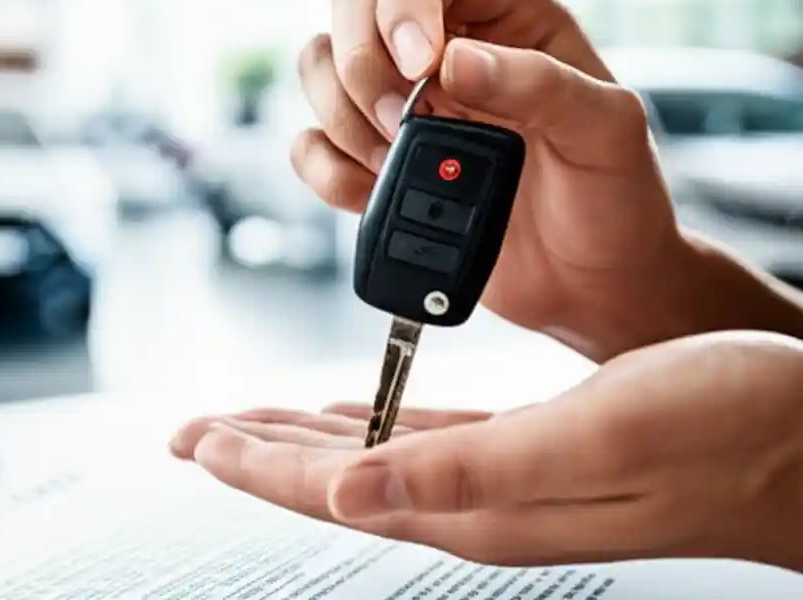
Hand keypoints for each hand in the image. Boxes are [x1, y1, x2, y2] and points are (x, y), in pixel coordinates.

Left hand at [171, 331, 802, 570]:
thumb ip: (460, 473)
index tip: (194, 441)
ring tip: (245, 423)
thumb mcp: (591, 440)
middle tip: (193, 432)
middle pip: (335, 478)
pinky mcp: (532, 449)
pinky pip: (422, 441)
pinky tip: (352, 415)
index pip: (333, 489)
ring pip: (369, 458)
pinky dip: (372, 424)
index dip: (255, 466)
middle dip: (256, 453)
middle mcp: (480, 499)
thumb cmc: (726, 436)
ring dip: (301, 439)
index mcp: (480, 502)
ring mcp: (505, 479)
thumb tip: (344, 494)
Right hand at [296, 0, 685, 359]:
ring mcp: (401, 106)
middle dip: (360, 59)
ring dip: (343, 115)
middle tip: (401, 121)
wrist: (592, 289)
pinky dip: (327, 172)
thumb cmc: (614, 203)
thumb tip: (455, 60)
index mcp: (509, 20)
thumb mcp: (608, 133)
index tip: (420, 66)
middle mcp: (446, 50)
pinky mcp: (372, 165)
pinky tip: (377, 194)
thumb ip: (542, 86)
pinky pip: (309, 144)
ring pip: (319, 62)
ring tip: (400, 162)